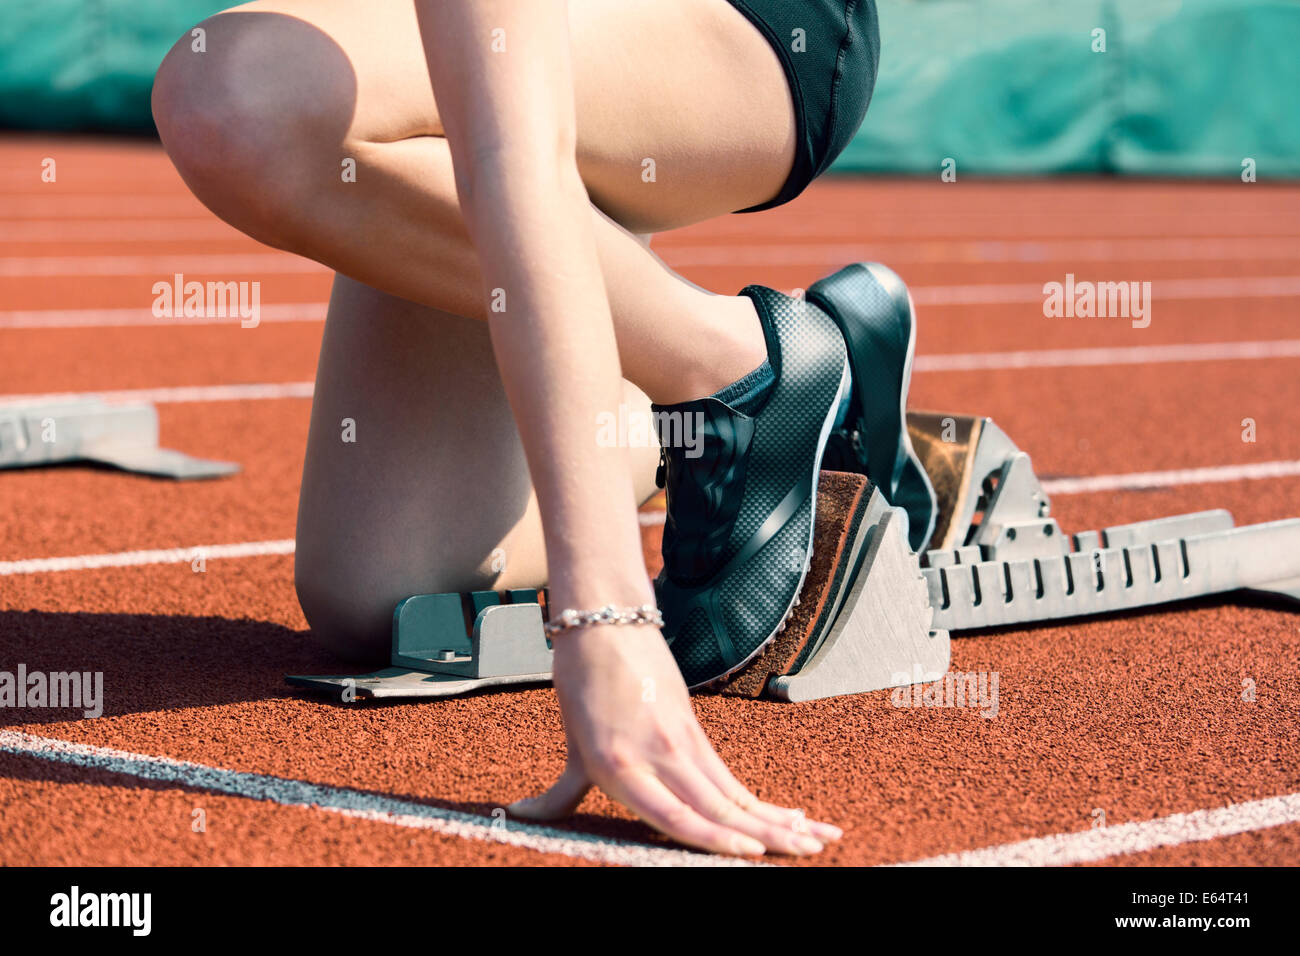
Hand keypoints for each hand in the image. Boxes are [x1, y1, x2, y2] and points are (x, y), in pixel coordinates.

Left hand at [508, 623, 842, 855]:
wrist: (605, 621)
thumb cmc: (583, 680)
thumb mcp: (571, 742)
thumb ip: (559, 793)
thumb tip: (522, 815)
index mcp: (621, 764)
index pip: (675, 814)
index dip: (713, 836)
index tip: (750, 853)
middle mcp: (658, 756)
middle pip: (720, 805)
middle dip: (766, 835)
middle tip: (807, 852)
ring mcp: (682, 742)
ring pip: (735, 792)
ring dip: (779, 819)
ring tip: (817, 838)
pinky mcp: (695, 730)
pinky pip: (731, 776)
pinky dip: (762, 799)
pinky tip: (791, 813)